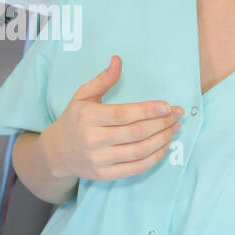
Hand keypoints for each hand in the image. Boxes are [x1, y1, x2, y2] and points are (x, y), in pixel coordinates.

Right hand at [41, 55, 181, 181]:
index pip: (123, 114)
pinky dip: (154, 158)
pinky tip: (165, 147)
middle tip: (178, 115)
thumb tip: (118, 60)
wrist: (56, 152)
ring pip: (139, 151)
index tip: (167, 106)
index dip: (148, 111)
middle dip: (161, 123)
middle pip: (135, 133)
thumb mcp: (82, 96)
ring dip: (162, 140)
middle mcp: (93, 139)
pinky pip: (135, 168)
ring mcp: (99, 159)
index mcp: (88, 117)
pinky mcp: (105, 174)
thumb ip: (103, 79)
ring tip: (174, 128)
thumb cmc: (73, 120)